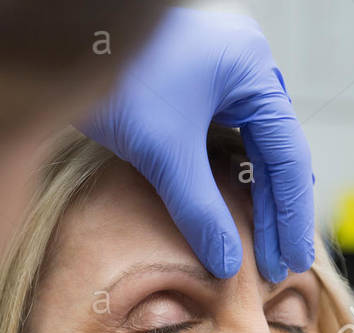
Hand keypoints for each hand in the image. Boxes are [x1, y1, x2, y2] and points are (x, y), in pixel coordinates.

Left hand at [81, 7, 314, 282]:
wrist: (61, 45)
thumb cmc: (114, 81)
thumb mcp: (162, 152)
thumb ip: (199, 210)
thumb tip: (228, 263)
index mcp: (252, 69)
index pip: (288, 155)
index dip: (292, 214)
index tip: (291, 261)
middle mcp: (245, 65)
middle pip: (275, 150)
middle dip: (276, 210)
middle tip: (279, 266)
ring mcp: (220, 71)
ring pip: (251, 146)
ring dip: (255, 196)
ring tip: (262, 247)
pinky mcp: (193, 82)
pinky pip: (225, 136)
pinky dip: (229, 175)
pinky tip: (232, 210)